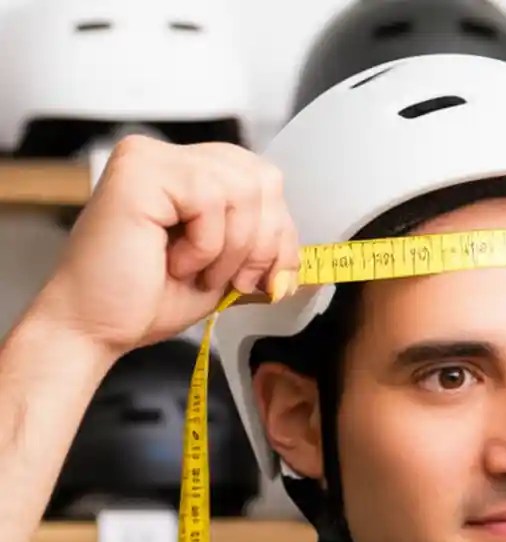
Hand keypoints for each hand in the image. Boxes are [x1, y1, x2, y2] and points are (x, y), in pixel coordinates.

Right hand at [31, 135, 300, 359]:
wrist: (95, 328)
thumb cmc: (147, 299)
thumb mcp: (228, 271)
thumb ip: (266, 252)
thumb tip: (315, 262)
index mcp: (190, 173)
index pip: (264, 180)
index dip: (280, 230)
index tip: (272, 278)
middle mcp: (168, 156)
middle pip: (262, 178)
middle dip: (264, 241)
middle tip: (236, 280)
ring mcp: (150, 158)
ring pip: (242, 189)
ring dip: (232, 248)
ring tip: (198, 272)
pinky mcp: (138, 170)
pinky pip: (209, 199)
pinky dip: (205, 245)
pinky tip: (174, 262)